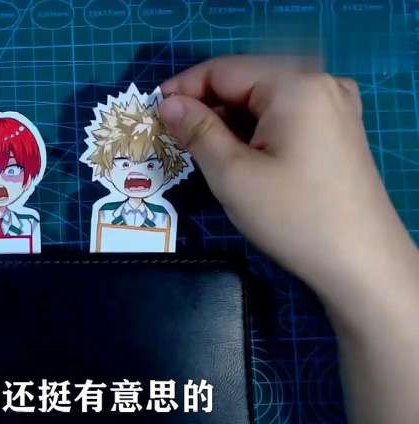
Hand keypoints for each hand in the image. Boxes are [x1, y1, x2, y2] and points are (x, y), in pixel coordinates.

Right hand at [159, 56, 416, 311]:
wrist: (361, 263)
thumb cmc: (292, 217)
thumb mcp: (233, 174)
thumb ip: (197, 131)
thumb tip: (167, 103)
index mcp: (295, 85)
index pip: (224, 70)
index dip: (183, 89)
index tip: (151, 114)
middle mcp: (320, 83)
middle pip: (246, 80)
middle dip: (206, 105)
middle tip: (171, 136)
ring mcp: (334, 106)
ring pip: (264, 99)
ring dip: (229, 119)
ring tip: (198, 149)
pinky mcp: (338, 129)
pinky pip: (285, 114)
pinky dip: (255, 128)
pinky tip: (237, 154)